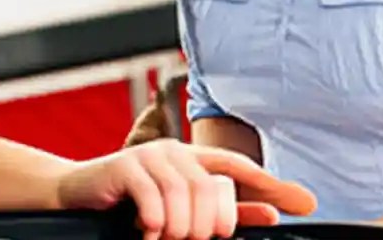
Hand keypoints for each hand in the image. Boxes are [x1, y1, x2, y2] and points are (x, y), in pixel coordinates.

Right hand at [56, 139, 315, 239]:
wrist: (76, 195)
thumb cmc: (130, 203)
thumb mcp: (180, 209)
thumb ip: (224, 210)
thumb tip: (270, 215)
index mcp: (191, 158)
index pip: (238, 167)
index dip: (271, 184)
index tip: (306, 203)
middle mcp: (173, 151)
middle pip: (211, 187)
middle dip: (209, 222)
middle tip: (197, 239)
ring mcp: (148, 156)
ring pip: (184, 194)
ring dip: (181, 227)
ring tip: (169, 237)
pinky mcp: (124, 167)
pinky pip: (154, 196)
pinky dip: (157, 221)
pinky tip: (150, 231)